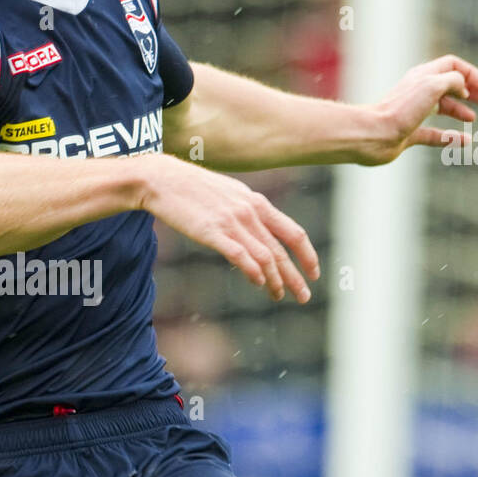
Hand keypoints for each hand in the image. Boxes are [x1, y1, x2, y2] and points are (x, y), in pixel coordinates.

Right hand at [139, 154, 319, 302]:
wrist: (163, 179)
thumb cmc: (193, 188)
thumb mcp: (230, 194)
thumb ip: (247, 212)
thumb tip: (259, 233)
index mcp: (257, 203)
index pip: (294, 233)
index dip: (308, 256)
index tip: (314, 273)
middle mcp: (250, 212)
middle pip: (282, 251)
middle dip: (295, 277)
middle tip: (304, 297)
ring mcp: (232, 222)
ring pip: (265, 257)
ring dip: (276, 281)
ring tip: (278, 296)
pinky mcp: (213, 232)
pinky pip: (241, 256)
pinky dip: (253, 272)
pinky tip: (258, 283)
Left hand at [358, 54, 477, 165]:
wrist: (373, 135)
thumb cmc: (400, 109)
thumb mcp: (433, 85)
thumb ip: (453, 80)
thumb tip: (463, 88)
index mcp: (423, 76)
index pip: (452, 66)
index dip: (472, 74)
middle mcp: (418, 92)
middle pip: (449, 86)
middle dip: (471, 91)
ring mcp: (413, 113)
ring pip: (441, 108)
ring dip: (460, 111)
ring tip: (473, 118)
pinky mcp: (409, 134)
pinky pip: (434, 134)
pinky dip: (450, 137)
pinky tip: (464, 142)